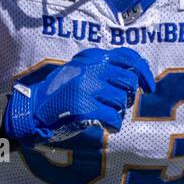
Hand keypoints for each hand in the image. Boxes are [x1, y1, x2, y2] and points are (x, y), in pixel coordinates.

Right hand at [3, 49, 154, 147]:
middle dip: (129, 96)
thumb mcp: (80, 70)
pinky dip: (115, 125)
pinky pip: (114, 117)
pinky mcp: (84, 107)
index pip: (128, 57)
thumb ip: (102, 68)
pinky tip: (108, 126)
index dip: (144, 72)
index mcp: (92, 57)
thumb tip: (135, 76)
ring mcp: (87, 87)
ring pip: (122, 101)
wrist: (33, 108)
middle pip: (129, 81)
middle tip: (119, 104)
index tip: (149, 87)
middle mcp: (91, 68)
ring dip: (118, 112)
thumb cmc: (60, 93)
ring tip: (105, 115)